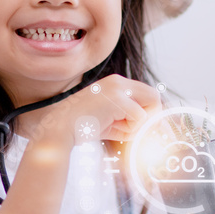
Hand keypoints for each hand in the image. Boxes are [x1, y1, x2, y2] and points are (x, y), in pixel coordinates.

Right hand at [21, 75, 161, 145]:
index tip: (148, 127)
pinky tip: (110, 126)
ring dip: (137, 125)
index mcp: (115, 83)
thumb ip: (129, 120)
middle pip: (154, 96)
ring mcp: (118, 88)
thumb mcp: (110, 120)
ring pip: (150, 107)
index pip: (146, 93)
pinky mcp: (118, 99)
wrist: (60, 128)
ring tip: (115, 127)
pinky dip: (130, 129)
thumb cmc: (83, 126)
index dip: (151, 111)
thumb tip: (152, 128)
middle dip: (153, 117)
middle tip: (143, 132)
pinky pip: (140, 118)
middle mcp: (119, 81)